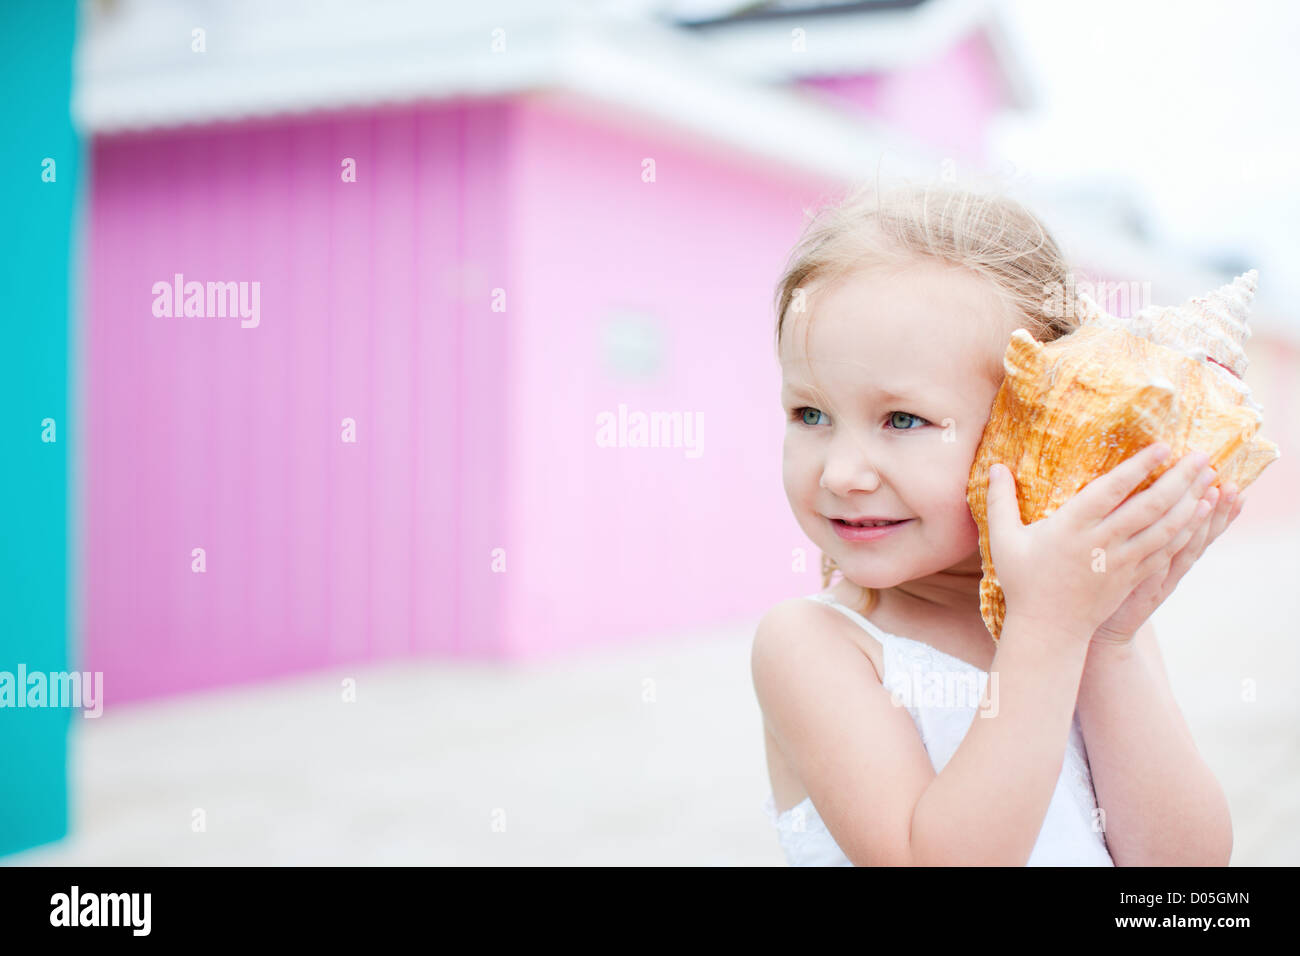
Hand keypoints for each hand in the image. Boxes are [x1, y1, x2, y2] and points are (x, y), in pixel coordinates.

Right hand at [985, 442, 1222, 645]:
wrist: (1049, 629)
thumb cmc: (1024, 581)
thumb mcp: (1004, 540)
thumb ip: (999, 501)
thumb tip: (995, 466)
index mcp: (1071, 528)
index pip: (1111, 491)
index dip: (1138, 467)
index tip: (1163, 446)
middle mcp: (1102, 542)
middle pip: (1149, 506)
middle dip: (1179, 478)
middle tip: (1201, 455)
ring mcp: (1122, 561)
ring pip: (1166, 527)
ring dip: (1191, 500)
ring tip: (1210, 477)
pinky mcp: (1134, 577)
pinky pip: (1168, 550)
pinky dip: (1189, 528)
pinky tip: (1202, 511)